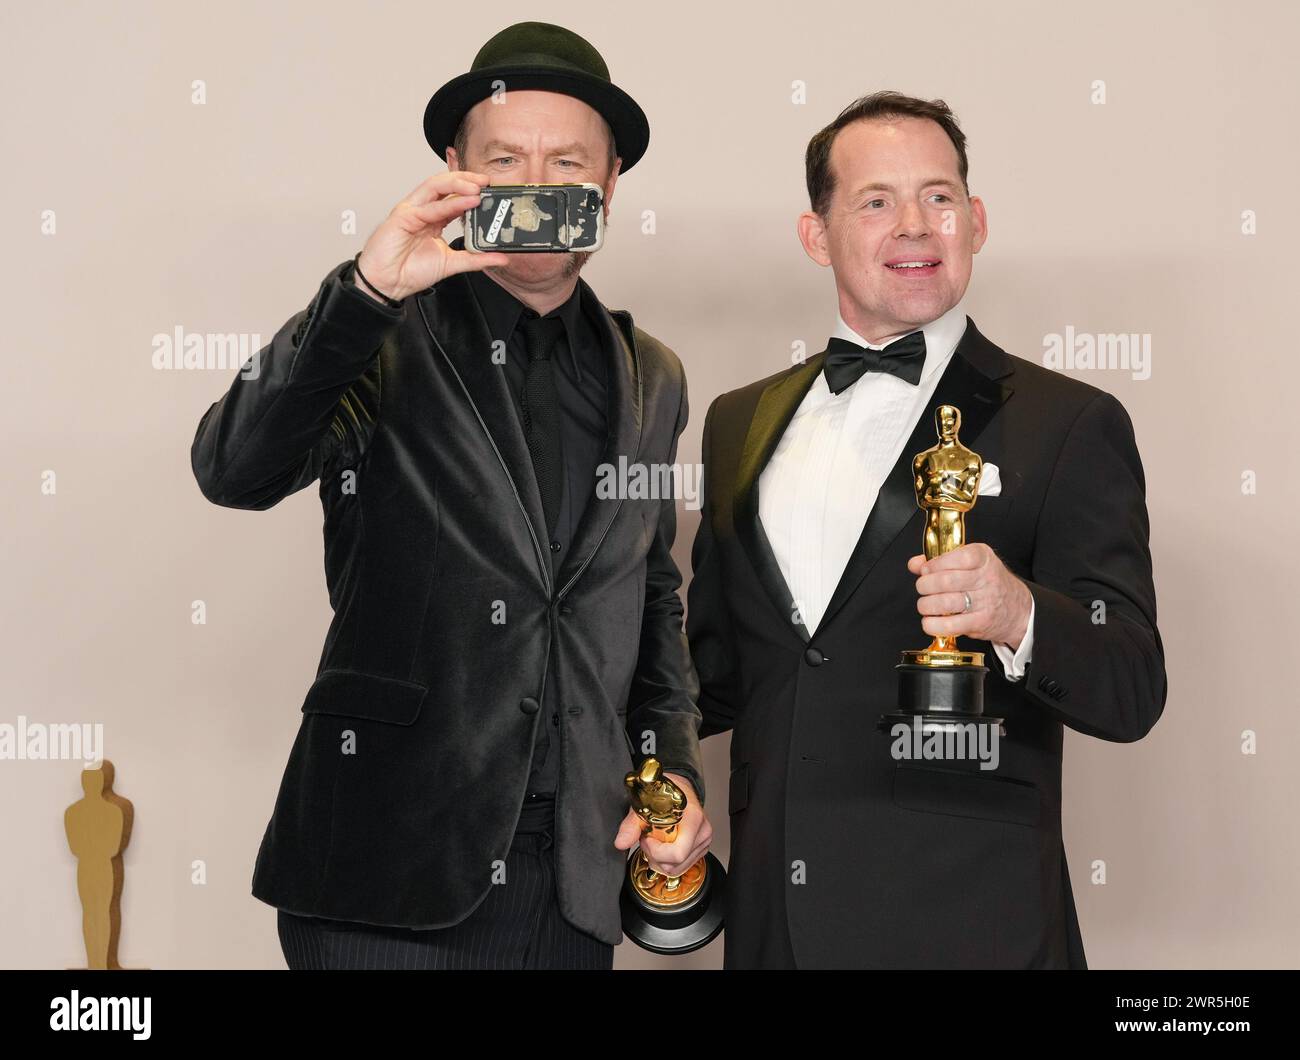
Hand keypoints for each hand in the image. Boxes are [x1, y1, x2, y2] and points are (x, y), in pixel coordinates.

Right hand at [354, 171, 509, 300]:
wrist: (387, 284)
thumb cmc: (409, 271)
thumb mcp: (451, 264)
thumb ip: (476, 259)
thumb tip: (501, 257)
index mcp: (433, 219)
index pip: (454, 196)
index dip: (472, 190)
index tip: (491, 191)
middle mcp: (423, 210)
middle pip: (445, 185)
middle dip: (466, 179)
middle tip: (487, 181)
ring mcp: (412, 211)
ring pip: (435, 187)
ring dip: (458, 184)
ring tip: (478, 186)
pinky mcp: (403, 216)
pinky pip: (429, 207)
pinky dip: (449, 204)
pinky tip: (466, 202)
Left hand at [613, 773, 713, 877]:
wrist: (678, 786)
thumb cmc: (664, 792)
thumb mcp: (644, 804)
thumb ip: (631, 825)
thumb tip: (621, 842)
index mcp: (692, 819)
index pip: (677, 853)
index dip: (656, 851)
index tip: (647, 838)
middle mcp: (702, 831)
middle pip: (676, 863)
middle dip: (655, 856)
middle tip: (648, 839)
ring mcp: (703, 841)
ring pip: (678, 868)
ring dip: (661, 860)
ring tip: (655, 841)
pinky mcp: (701, 848)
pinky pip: (682, 866)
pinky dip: (668, 861)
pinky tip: (663, 846)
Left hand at [908, 544, 1032, 648]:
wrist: (1018, 609)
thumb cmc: (989, 583)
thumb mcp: (971, 563)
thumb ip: (940, 561)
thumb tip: (914, 563)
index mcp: (984, 558)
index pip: (959, 557)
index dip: (936, 564)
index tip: (926, 570)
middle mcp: (986, 578)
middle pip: (947, 581)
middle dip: (925, 585)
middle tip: (923, 588)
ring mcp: (985, 602)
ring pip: (946, 602)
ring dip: (926, 605)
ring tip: (925, 605)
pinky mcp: (981, 623)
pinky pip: (951, 625)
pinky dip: (933, 625)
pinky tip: (929, 621)